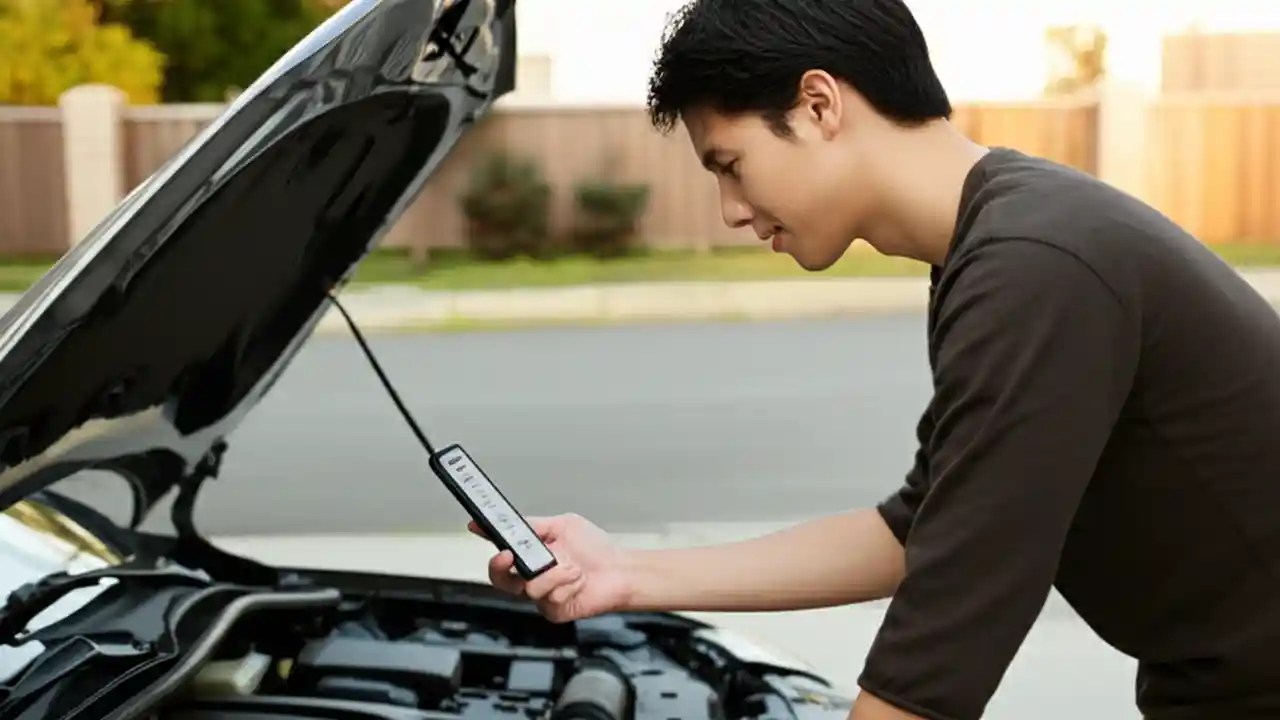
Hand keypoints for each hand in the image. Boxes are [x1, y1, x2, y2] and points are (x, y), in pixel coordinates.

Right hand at [468, 513, 632, 622]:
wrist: (620, 570)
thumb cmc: (595, 549)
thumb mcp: (562, 526)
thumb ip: (534, 526)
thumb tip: (509, 520)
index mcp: (531, 556)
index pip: (501, 551)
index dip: (486, 540)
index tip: (476, 526)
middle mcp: (532, 577)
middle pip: (500, 579)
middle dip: (499, 567)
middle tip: (509, 555)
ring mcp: (542, 596)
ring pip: (529, 588)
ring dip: (554, 574)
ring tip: (574, 568)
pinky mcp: (554, 612)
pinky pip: (550, 599)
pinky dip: (568, 585)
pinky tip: (580, 581)